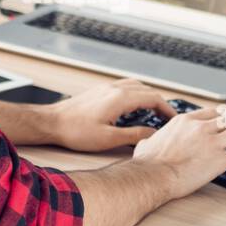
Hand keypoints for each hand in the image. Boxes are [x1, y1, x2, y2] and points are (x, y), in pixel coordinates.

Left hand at [47, 78, 177, 151]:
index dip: (167, 109)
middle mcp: (115, 88)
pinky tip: (133, 107)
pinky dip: (136, 94)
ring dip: (148, 97)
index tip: (174, 120)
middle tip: (167, 118)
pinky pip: (125, 86)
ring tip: (153, 112)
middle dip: (160, 103)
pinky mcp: (99, 90)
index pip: (153, 98)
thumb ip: (134, 135)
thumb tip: (153, 134)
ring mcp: (106, 87)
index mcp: (120, 99)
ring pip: (136, 86)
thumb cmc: (75, 132)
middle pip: (147, 90)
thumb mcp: (108, 139)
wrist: (51, 122)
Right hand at [131, 105, 225, 198]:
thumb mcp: (147, 143)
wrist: (153, 176)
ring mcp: (211, 143)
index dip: (221, 120)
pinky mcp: (220, 160)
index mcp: (185, 121)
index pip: (212, 113)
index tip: (224, 127)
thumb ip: (151, 139)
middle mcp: (200, 128)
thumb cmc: (148, 164)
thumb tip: (145, 143)